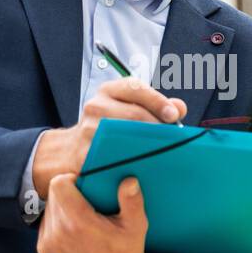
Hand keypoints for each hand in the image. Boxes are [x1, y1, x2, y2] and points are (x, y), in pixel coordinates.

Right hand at [32, 78, 186, 199]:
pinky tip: (146, 165)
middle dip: (158, 128)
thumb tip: (179, 108)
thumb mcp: (129, 109)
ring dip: (148, 146)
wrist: (71, 150)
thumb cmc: (108, 128)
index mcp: (109, 91)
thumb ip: (156, 106)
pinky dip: (132, 161)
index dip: (157, 101)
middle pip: (134, 115)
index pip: (135, 88)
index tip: (173, 115)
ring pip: (125, 137)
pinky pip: (114, 158)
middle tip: (174, 141)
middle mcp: (96, 106)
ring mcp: (88, 130)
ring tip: (163, 153)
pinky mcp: (85, 153)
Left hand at [35, 173, 147, 252]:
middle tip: (88, 203)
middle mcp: (58, 233)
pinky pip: (46, 223)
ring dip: (62, 207)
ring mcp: (48, 244)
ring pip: (49, 208)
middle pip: (54, 194)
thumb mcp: (136, 227)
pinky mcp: (44, 251)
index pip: (58, 184)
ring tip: (82, 217)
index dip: (71, 179)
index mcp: (79, 223)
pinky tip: (74, 230)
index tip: (85, 186)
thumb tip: (129, 181)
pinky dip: (58, 221)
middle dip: (69, 193)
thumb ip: (132, 202)